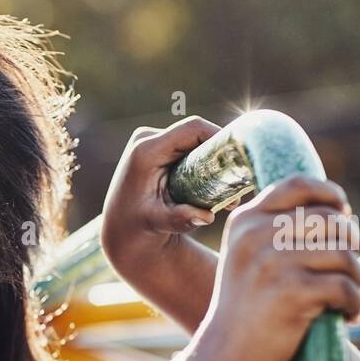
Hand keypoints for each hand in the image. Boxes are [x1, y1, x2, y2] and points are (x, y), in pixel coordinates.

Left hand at [100, 115, 226, 265]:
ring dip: (212, 160)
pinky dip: (202, 163)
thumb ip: (180, 218)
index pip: (193, 129)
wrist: (120, 231)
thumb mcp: (157, 223)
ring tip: (227, 190)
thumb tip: (207, 216)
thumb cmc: (136, 228)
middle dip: (219, 154)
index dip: (220, 136)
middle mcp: (147, 140)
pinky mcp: (156, 148)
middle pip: (195, 133)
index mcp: (146, 150)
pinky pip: (187, 147)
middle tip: (238, 179)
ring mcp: (151, 142)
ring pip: (193, 140)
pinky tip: (214, 186)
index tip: (239, 157)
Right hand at [194, 175, 359, 360]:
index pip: (298, 186)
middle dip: (351, 245)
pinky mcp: (292, 292)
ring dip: (355, 279)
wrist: (224, 359)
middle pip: (331, 221)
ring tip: (347, 298)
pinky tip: (347, 317)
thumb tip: (340, 212)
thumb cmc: (246, 311)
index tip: (344, 213)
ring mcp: (273, 263)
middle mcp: (256, 236)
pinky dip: (354, 305)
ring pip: (344, 254)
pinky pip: (345, 287)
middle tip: (350, 272)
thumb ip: (278, 231)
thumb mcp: (249, 259)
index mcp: (245, 222)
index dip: (330, 194)